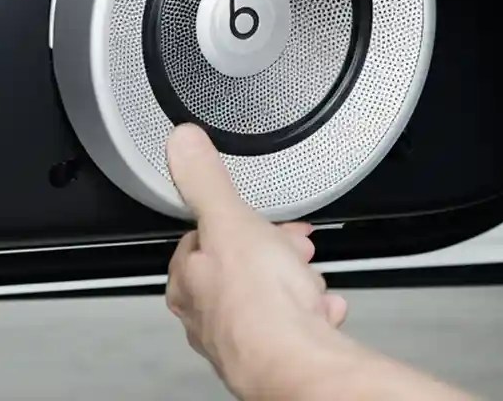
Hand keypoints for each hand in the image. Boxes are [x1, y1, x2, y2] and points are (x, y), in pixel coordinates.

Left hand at [163, 124, 349, 398]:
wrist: (295, 359)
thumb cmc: (257, 301)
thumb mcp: (230, 220)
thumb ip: (205, 182)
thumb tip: (180, 142)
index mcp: (188, 281)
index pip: (202, 240)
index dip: (235, 222)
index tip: (257, 217)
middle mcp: (208, 316)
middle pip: (241, 268)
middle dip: (273, 252)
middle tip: (292, 245)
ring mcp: (242, 339)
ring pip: (270, 298)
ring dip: (295, 282)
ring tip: (308, 278)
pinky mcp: (276, 355)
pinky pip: (298, 325)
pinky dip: (313, 312)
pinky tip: (322, 308)